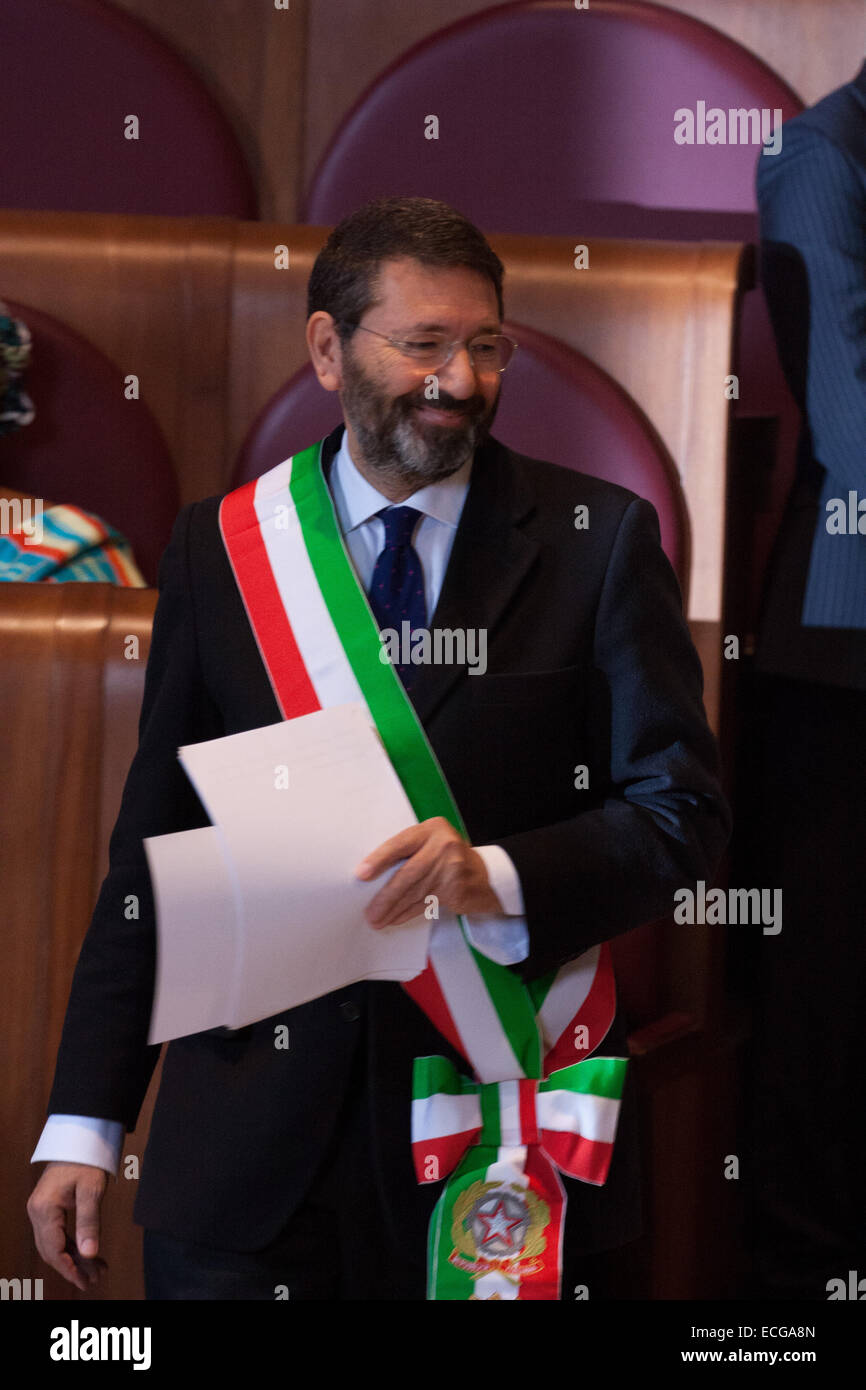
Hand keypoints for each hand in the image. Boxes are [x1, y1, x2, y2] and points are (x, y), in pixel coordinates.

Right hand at [27, 1162, 108, 1291]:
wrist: (79, 1139)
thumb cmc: (86, 1161)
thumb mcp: (91, 1190)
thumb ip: (89, 1222)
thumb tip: (90, 1254)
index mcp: (44, 1209)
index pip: (54, 1249)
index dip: (69, 1269)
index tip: (85, 1282)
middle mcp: (37, 1212)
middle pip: (51, 1250)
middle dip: (73, 1267)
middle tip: (95, 1279)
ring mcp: (40, 1211)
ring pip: (53, 1245)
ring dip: (73, 1259)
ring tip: (97, 1271)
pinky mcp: (48, 1209)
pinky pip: (57, 1235)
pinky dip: (72, 1247)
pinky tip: (89, 1255)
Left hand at [356, 816, 503, 926]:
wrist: (486, 876)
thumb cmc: (448, 858)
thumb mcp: (431, 844)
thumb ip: (409, 852)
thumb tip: (371, 875)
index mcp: (433, 828)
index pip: (401, 843)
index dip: (380, 859)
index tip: (362, 874)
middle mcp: (444, 845)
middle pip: (408, 873)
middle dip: (386, 895)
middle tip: (370, 911)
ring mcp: (452, 867)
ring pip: (415, 891)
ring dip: (393, 908)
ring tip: (377, 919)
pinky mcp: (457, 889)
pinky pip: (425, 903)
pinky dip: (407, 913)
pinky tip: (395, 918)